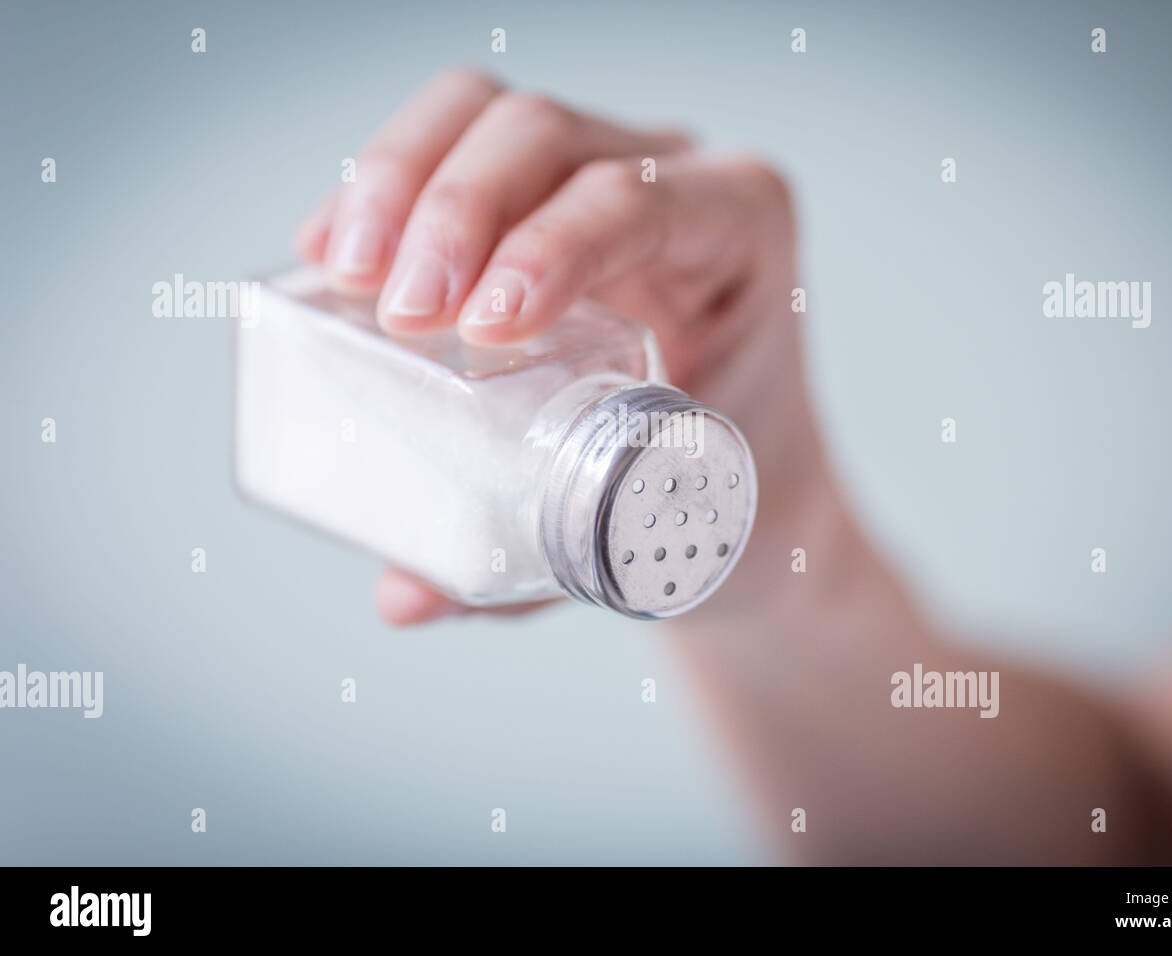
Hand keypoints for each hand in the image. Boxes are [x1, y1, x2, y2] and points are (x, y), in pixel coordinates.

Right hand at [294, 68, 820, 624]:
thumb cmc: (731, 506)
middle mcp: (679, 180)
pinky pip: (454, 148)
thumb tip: (401, 594)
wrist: (756, 496)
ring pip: (485, 115)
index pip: (636, 200)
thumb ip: (542, 568)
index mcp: (741, 234)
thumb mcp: (662, 535)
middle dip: (453, 208)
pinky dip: (381, 186)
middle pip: (543, 133)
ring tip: (344, 270)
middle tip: (396, 311)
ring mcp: (607, 172)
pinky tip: (333, 252)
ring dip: (399, 178)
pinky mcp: (542, 196)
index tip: (480, 326)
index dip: (549, 243)